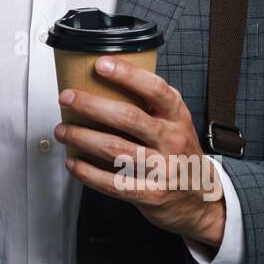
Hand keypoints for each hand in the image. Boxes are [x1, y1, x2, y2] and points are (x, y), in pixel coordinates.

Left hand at [53, 56, 225, 248]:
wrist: (201, 199)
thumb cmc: (179, 153)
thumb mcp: (177, 123)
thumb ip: (154, 102)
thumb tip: (114, 74)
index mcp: (177, 117)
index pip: (155, 90)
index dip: (127, 75)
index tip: (100, 64)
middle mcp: (172, 140)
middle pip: (128, 117)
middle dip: (91, 105)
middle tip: (67, 98)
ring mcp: (162, 169)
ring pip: (115, 149)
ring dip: (82, 137)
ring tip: (63, 130)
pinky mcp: (150, 194)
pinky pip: (112, 182)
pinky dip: (87, 172)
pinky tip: (73, 162)